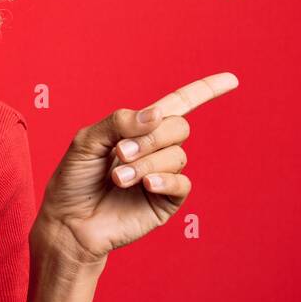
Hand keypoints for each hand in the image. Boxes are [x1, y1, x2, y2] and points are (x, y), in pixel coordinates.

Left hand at [37, 72, 238, 265]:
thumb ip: (118, 123)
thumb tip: (157, 114)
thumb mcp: (86, 142)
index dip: (205, 91)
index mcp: (138, 130)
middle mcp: (155, 150)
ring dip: (146, 164)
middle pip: (179, 127)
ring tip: (118, 179)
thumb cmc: (73, 181)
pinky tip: (146, 185)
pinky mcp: (166, 202)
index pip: (178, 105)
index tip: (232, 79)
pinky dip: (164, 180)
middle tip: (120, 154)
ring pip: (177, 155)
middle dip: (150, 138)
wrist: (68, 222)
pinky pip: (182, 183)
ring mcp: (163, 175)